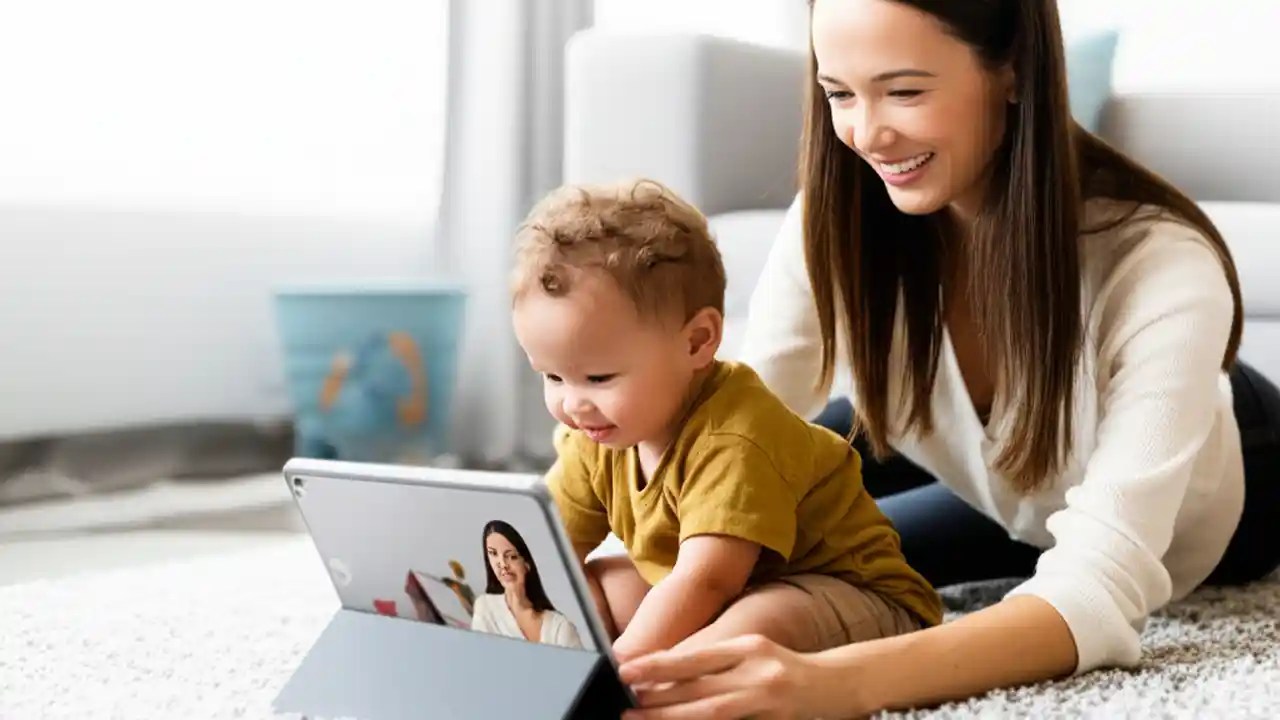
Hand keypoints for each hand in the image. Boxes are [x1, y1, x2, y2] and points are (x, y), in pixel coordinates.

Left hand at [618, 634, 825, 719]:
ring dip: (674, 717)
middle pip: (701, 688)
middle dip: (660, 697)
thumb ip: (717, 662)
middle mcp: (757, 671)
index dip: (660, 665)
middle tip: (627, 702)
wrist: (838, 681)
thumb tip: (667, 671)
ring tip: (642, 718)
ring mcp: (768, 701)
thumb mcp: (752, 652)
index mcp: (747, 647)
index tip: (627, 671)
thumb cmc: (785, 666)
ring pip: (713, 712)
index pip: (696, 657)